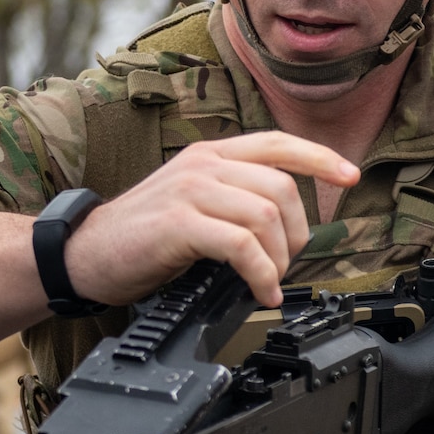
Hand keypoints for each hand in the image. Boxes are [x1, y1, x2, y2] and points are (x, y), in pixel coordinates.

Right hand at [62, 132, 357, 305]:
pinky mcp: (179, 223)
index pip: (276, 143)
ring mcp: (190, 191)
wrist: (83, 255)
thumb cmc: (138, 238)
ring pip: (265, 214)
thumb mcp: (191, 205)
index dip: (319, 157)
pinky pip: (241, 245)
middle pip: (280, 185)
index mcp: (209, 155)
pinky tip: (260, 291)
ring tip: (269, 282)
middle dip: (297, 232)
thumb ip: (231, 201)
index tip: (349, 176)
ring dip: (279, 258)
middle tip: (285, 265)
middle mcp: (202, 164)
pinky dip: (261, 273)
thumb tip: (281, 228)